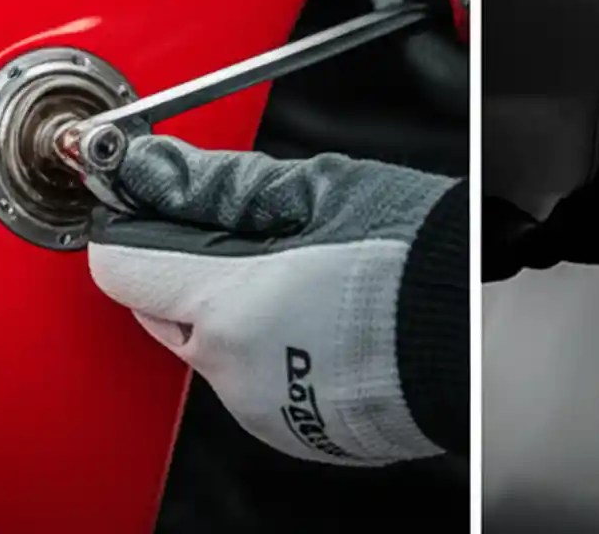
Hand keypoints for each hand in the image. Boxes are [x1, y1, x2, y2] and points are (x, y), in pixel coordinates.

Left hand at [88, 135, 457, 465]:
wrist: (477, 338)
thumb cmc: (419, 264)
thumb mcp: (319, 193)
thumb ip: (221, 184)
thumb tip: (160, 168)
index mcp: (228, 307)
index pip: (120, 267)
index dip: (134, 228)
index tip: (154, 209)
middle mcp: (232, 370)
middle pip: (160, 309)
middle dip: (189, 271)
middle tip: (254, 242)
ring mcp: (262, 408)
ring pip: (209, 347)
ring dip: (234, 313)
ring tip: (304, 283)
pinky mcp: (291, 430)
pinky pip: (251, 382)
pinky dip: (270, 352)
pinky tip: (318, 325)